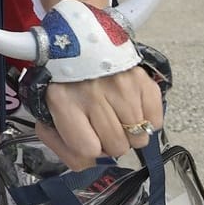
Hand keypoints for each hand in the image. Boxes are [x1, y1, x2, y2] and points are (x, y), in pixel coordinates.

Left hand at [37, 66, 164, 169]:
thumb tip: (86, 161)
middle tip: (103, 126)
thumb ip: (61, 144)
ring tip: (118, 116)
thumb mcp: (47, 112)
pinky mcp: (143, 81)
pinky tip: (132, 107)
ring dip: (130, 134)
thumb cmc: (64, 83)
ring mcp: (121, 87)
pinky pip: (156, 122)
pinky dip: (147, 121)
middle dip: (110, 143)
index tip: (87, 138)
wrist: (81, 43)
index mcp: (62, 102)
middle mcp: (93, 94)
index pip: (87, 150)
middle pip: (116, 147)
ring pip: (139, 138)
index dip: (89, 149)